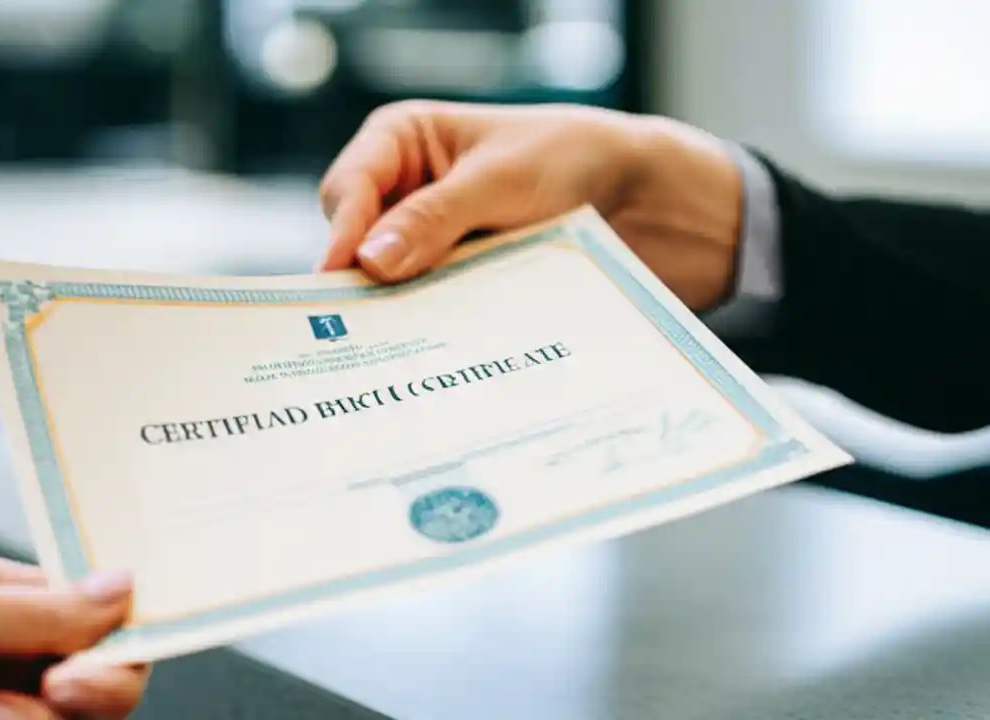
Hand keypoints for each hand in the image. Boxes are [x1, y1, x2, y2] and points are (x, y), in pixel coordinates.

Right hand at [318, 101, 742, 309]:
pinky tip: (432, 350)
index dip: (341, 232)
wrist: (647, 197)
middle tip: (358, 326)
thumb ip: (432, 218)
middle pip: (356, 239)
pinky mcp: (457, 278)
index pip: (349, 187)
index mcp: (403, 142)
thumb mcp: (499, 181)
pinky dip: (430, 324)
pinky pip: (427, 305)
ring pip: (389, 280)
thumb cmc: (572, 159)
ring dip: (397, 308)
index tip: (342, 274)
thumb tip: (370, 261)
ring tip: (395, 347)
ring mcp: (429, 239)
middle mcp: (406, 190)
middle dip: (361, 277)